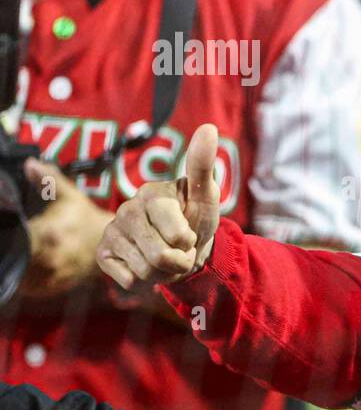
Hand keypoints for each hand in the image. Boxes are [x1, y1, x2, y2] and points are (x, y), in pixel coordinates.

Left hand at [19, 159, 113, 299]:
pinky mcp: (54, 288)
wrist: (114, 246)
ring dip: (16, 265)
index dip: (7, 235)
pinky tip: (25, 266)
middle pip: (16, 258)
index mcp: (51, 233)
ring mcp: (53, 275)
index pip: (18, 238)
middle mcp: (52, 257)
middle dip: (11, 250)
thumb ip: (49, 179)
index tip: (5, 227)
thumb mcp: (70, 196)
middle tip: (8, 241)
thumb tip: (30, 163)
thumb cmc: (86, 218)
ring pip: (20, 275)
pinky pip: (29, 286)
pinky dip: (23, 278)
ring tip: (18, 252)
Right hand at [97, 123, 221, 291]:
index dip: (189, 241)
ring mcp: (112, 231)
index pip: (177, 234)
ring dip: (164, 272)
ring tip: (166, 257)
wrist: (184, 249)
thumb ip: (203, 165)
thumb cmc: (196, 220)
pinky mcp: (103, 254)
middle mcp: (126, 209)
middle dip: (178, 260)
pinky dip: (145, 281)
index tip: (189, 232)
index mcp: (151, 193)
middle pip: (159, 256)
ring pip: (145, 271)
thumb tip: (208, 127)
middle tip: (179, 249)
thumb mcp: (206, 196)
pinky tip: (146, 265)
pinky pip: (129, 280)